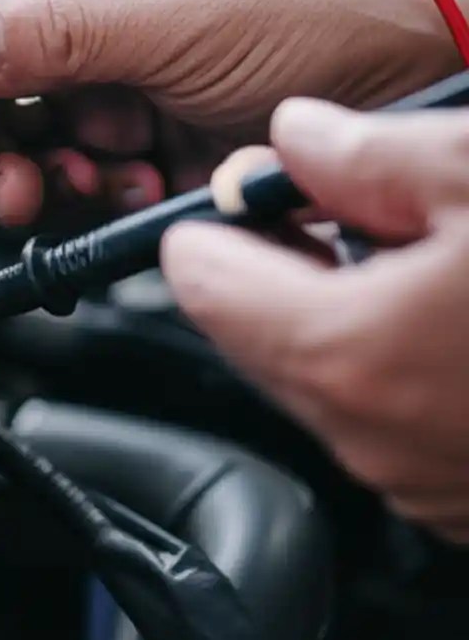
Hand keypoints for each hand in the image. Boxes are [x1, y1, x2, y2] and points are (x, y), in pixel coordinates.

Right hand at [0, 0, 459, 225]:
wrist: (397, 103)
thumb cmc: (327, 22)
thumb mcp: (185, 24)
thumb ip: (62, 36)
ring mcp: (104, 56)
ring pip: (6, 112)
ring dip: (9, 165)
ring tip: (33, 191)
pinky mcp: (119, 121)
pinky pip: (55, 158)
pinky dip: (67, 187)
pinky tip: (110, 184)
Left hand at [161, 98, 468, 542]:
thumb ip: (366, 156)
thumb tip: (295, 140)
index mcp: (338, 351)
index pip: (198, 279)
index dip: (220, 221)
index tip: (260, 190)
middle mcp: (357, 432)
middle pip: (252, 330)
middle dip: (286, 263)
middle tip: (357, 207)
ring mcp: (409, 478)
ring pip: (320, 376)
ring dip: (348, 313)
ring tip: (430, 259)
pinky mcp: (457, 499)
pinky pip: (386, 419)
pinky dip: (401, 366)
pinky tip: (465, 323)